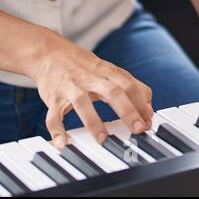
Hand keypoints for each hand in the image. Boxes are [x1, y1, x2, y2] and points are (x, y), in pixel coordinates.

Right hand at [31, 40, 155, 148]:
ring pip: (82, 102)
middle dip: (127, 111)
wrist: (49, 53)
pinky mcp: (53, 98)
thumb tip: (149, 108)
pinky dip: (57, 131)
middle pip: (112, 91)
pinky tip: (63, 144)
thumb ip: (130, 86)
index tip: (149, 121)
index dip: (141, 102)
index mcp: (106, 72)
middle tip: (137, 129)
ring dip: (93, 121)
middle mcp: (90, 78)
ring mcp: (71, 87)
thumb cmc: (83, 66)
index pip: (129, 85)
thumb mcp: (109, 71)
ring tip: (102, 139)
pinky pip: (53, 116)